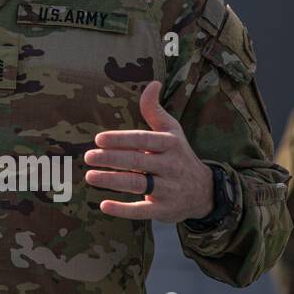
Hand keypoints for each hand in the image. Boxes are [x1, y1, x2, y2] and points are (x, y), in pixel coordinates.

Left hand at [85, 81, 215, 222]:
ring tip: (90, 176)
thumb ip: (155, 109)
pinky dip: (123, 210)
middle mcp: (171, 166)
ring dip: (112, 181)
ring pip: (137, 185)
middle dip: (111, 159)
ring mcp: (168, 189)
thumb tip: (152, 83)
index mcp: (170, 145)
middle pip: (137, 162)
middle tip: (88, 157)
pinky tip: (104, 206)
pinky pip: (142, 211)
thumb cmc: (179, 155)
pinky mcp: (163, 210)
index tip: (99, 139)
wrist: (205, 192)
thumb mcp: (172, 131)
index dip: (121, 140)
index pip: (144, 140)